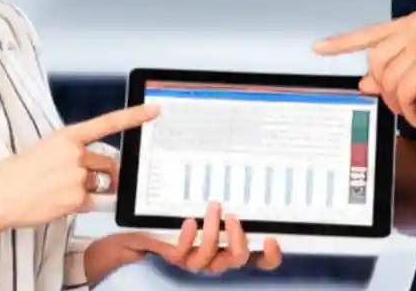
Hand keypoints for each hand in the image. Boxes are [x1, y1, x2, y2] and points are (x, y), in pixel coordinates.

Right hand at [0, 104, 158, 231]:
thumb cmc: (16, 174)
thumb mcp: (45, 150)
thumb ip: (73, 152)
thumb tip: (97, 165)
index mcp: (66, 136)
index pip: (108, 122)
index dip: (134, 116)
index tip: (154, 110)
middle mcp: (74, 153)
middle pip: (108, 163)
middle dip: (104, 173)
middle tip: (81, 180)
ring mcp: (76, 176)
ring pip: (101, 183)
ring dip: (91, 189)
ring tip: (61, 191)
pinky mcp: (76, 199)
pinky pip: (93, 202)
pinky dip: (81, 205)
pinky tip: (59, 202)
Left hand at [90, 202, 282, 275]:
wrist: (143, 226)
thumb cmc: (181, 209)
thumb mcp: (209, 198)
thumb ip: (228, 188)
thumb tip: (247, 154)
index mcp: (231, 244)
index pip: (259, 260)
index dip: (270, 256)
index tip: (272, 238)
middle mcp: (217, 256)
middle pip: (238, 260)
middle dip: (238, 238)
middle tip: (232, 215)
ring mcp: (196, 258)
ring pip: (211, 258)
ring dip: (213, 233)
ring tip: (211, 208)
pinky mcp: (175, 256)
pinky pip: (185, 254)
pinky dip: (188, 237)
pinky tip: (188, 221)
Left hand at [314, 10, 415, 124]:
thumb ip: (399, 70)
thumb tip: (367, 81)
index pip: (371, 32)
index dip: (342, 42)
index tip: (320, 48)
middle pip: (376, 61)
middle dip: (383, 88)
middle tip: (400, 105)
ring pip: (387, 79)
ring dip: (397, 102)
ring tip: (414, 110)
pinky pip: (402, 92)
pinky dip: (408, 109)